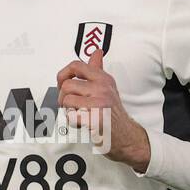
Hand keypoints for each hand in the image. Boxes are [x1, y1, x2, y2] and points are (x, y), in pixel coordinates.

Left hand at [56, 48, 150, 171]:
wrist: (126, 136)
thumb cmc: (113, 113)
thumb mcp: (108, 87)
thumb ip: (97, 70)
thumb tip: (96, 52)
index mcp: (103, 79)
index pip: (76, 65)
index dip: (64, 73)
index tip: (63, 82)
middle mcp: (101, 88)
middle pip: (66, 85)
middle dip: (63, 98)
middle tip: (71, 105)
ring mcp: (98, 103)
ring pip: (66, 101)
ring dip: (68, 111)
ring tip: (79, 114)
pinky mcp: (94, 119)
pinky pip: (71, 117)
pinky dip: (73, 123)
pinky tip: (83, 123)